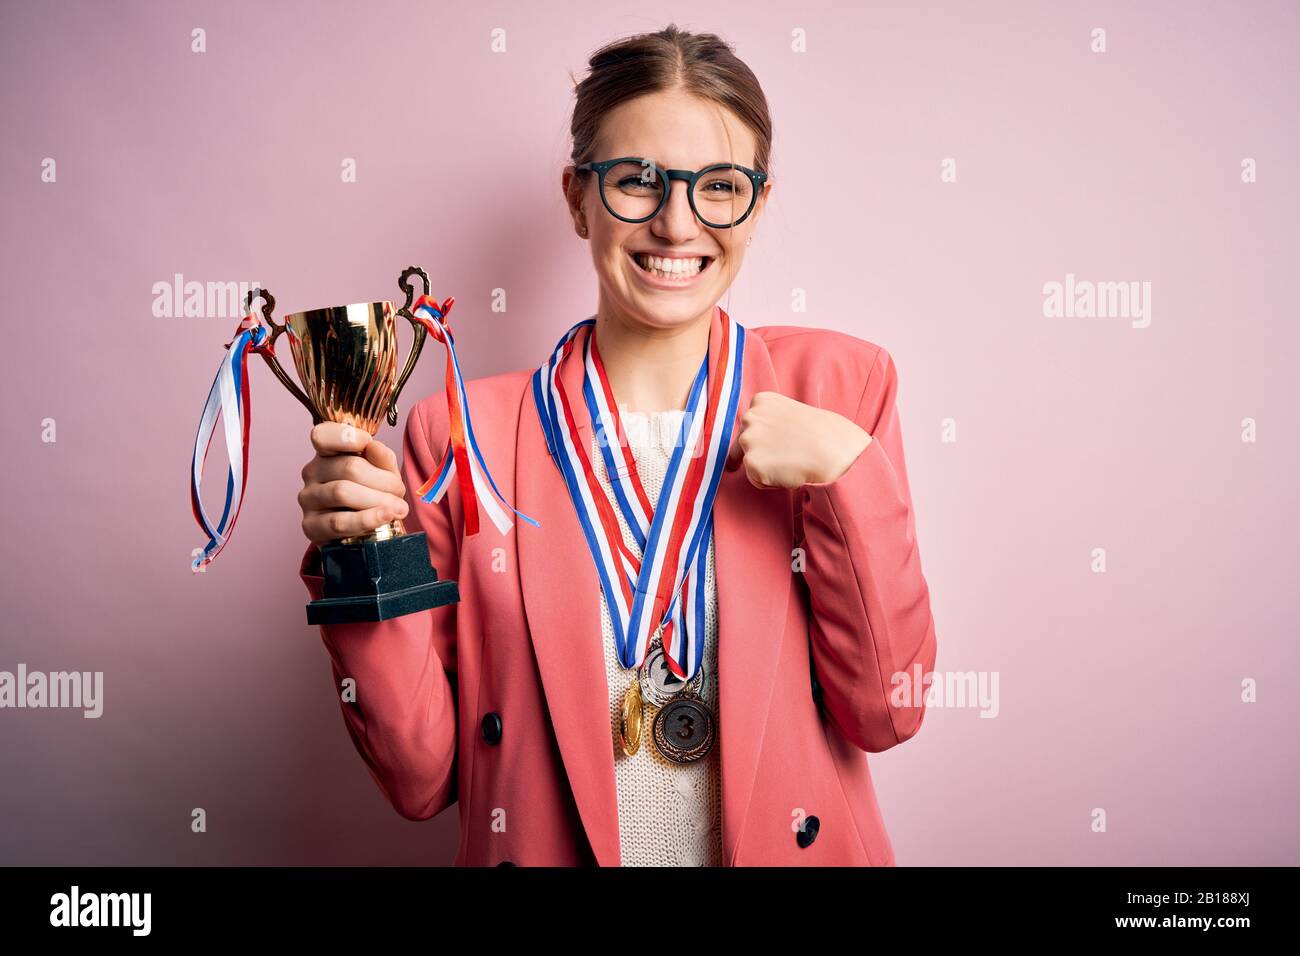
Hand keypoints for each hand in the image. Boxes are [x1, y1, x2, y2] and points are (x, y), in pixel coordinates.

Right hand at [298, 422, 408, 544]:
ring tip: (399, 508)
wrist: (364, 533)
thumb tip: (375, 446)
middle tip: (400, 492)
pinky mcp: (311, 526)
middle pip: (349, 467)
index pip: (324, 435)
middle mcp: (312, 472)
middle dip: (383, 480)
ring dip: (378, 500)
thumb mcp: (383, 472)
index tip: (368, 443)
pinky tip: (385, 517)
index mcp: (327, 452)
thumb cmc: (372, 495)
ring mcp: (308, 499)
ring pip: (342, 492)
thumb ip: (381, 458)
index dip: (348, 437)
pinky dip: (366, 519)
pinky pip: (339, 522)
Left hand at [724, 391, 871, 488]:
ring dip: (767, 467)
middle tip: (789, 452)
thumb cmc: (821, 433)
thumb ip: (770, 422)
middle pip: (745, 444)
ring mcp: (748, 440)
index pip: (751, 425)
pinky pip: (756, 480)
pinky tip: (788, 470)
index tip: (782, 439)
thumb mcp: (791, 413)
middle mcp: (749, 417)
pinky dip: (770, 481)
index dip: (767, 437)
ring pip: (749, 463)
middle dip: (762, 452)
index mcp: (760, 401)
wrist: (834, 449)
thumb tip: (757, 441)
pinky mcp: (752, 463)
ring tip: (791, 460)